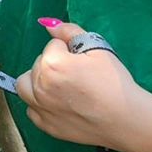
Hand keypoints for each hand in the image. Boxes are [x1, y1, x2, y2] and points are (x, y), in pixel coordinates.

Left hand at [15, 19, 142, 148]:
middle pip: (38, 64)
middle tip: (76, 74)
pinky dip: (40, 104)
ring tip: (59, 85)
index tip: (84, 62)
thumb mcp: (97, 48)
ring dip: (37, 81)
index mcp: (51, 64)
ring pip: (25, 86)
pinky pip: (31, 109)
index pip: (53, 46)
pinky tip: (59, 104)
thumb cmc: (114, 83)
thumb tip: (49, 25)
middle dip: (53, 64)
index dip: (69, 50)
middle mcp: (39, 86)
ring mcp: (40, 108)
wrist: (126, 119)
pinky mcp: (45, 126)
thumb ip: (70, 32)